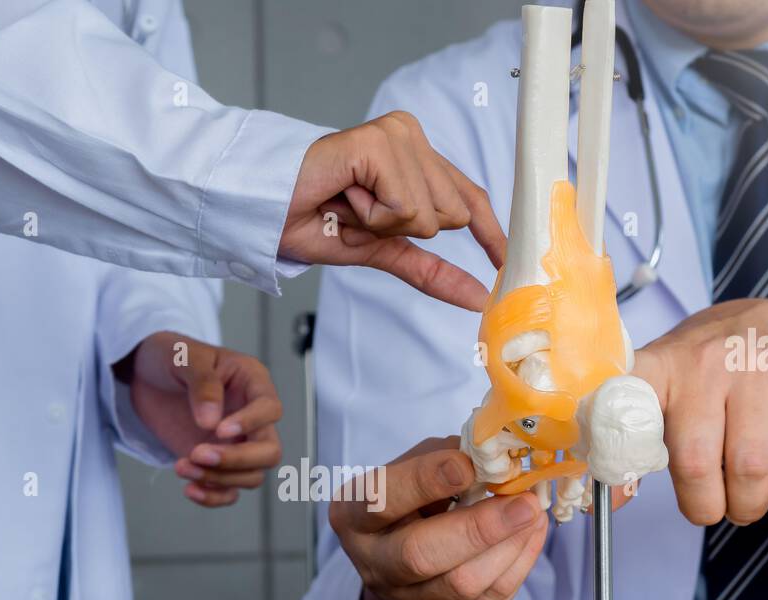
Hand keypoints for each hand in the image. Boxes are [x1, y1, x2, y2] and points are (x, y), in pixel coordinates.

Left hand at [122, 332, 282, 507]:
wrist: (145, 376)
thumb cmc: (170, 356)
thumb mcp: (184, 357)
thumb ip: (202, 385)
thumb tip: (211, 421)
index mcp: (252, 383)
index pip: (270, 410)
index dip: (249, 423)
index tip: (218, 430)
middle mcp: (252, 417)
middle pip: (268, 451)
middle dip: (236, 460)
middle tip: (198, 453)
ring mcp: (236, 443)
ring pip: (251, 476)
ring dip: (218, 478)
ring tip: (181, 466)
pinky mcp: (218, 463)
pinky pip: (229, 491)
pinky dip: (213, 496)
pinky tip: (189, 489)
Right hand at [280, 111, 506, 312]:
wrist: (263, 211)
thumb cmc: (312, 220)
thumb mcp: (381, 250)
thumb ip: (429, 269)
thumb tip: (476, 296)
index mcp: (415, 157)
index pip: (468, 197)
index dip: (489, 232)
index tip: (505, 262)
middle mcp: (411, 137)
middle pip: (452, 214)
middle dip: (401, 230)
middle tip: (356, 215)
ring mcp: (397, 135)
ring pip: (430, 214)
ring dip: (382, 224)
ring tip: (346, 205)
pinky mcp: (380, 142)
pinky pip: (404, 206)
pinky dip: (371, 216)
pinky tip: (344, 197)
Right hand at [329, 437, 547, 599]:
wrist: (420, 557)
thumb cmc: (417, 499)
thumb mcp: (417, 465)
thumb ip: (447, 455)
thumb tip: (494, 454)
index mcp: (354, 514)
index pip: (381, 501)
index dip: (424, 482)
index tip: (467, 465)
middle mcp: (374, 563)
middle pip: (418, 555)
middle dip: (477, 528)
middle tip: (522, 502)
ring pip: (461, 583)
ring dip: (508, 545)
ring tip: (532, 511)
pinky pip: (489, 597)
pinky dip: (519, 561)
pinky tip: (531, 532)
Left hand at [632, 299, 767, 553]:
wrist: (765, 322)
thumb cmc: (701, 375)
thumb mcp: (659, 391)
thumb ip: (631, 442)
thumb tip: (602, 503)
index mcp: (657, 368)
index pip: (627, 403)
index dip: (616, 444)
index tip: (608, 480)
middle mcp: (704, 363)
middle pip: (696, 459)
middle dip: (703, 504)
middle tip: (707, 510)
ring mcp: (756, 368)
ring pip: (749, 463)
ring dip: (746, 504)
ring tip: (742, 508)